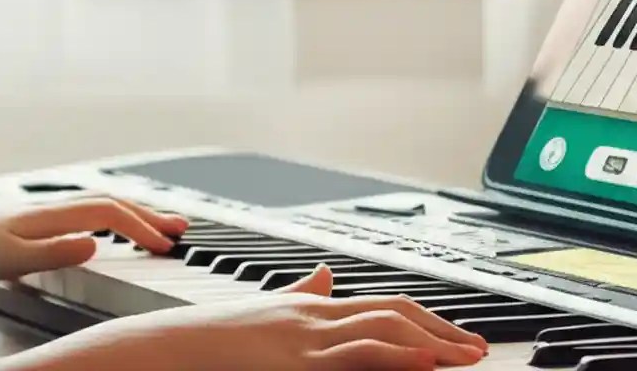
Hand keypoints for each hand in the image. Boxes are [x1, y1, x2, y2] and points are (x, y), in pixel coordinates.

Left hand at [0, 197, 187, 282]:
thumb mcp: (8, 258)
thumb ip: (53, 252)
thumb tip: (97, 244)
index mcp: (48, 215)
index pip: (108, 213)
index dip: (140, 227)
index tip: (165, 245)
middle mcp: (47, 207)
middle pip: (109, 203)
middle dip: (147, 214)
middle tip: (180, 228)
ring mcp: (39, 211)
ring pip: (97, 204)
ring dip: (131, 213)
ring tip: (155, 223)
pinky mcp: (28, 219)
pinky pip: (82, 210)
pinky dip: (109, 215)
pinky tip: (107, 226)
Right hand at [11, 264, 490, 370]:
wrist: (159, 348)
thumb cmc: (203, 341)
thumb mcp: (258, 316)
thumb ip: (297, 294)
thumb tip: (324, 274)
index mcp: (309, 306)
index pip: (383, 305)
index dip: (425, 318)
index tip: (456, 337)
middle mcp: (314, 314)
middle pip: (395, 311)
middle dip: (442, 328)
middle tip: (477, 350)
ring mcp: (305, 335)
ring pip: (384, 327)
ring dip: (433, 341)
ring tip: (467, 358)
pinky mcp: (294, 358)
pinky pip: (357, 352)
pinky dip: (395, 352)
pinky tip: (424, 361)